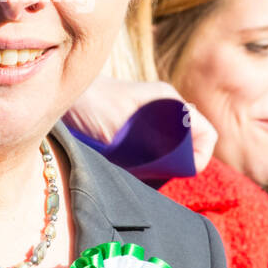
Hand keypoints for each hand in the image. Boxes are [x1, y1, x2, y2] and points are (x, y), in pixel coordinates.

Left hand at [64, 76, 218, 172]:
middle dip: (180, 164)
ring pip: (173, 148)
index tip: (182, 173)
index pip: (206, 133)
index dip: (201, 157)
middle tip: (157, 176)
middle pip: (191, 143)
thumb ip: (149, 145)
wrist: (62, 91)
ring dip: (163, 164)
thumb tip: (172, 168)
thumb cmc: (89, 105)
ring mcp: (152, 116)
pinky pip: (156, 148)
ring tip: (142, 173)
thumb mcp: (120, 129)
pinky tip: (132, 168)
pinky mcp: (136, 127)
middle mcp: (165, 108)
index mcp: (169, 101)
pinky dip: (150, 161)